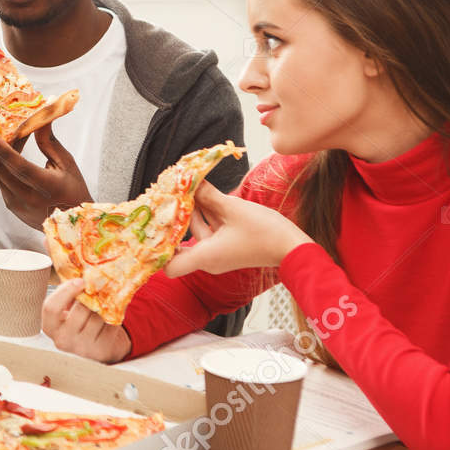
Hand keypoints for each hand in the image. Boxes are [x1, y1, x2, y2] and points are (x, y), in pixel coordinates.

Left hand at [0, 122, 91, 227]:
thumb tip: (38, 117)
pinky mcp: (11, 207)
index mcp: (49, 188)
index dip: (5, 152)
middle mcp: (31, 199)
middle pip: (2, 172)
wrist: (73, 221)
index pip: (22, 168)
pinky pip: (0, 182)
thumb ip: (49, 142)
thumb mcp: (66, 163)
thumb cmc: (74, 188)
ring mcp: (18, 205)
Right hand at [40, 279, 130, 361]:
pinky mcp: (100, 350)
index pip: (51, 307)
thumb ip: (68, 294)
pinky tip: (109, 319)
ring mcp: (82, 347)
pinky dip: (113, 317)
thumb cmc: (78, 321)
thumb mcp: (66, 310)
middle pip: (81, 309)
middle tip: (97, 291)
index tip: (80, 281)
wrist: (95, 346)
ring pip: (98, 316)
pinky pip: (111, 325)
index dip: (66, 291)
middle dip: (91, 298)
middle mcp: (63, 340)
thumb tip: (76, 267)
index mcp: (50, 327)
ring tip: (102, 307)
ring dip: (103, 307)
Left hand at [163, 183, 311, 277]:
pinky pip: (212, 231)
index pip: (169, 267)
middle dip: (177, 220)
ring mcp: (219, 253)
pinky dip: (207, 215)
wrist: (293, 247)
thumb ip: (208, 196)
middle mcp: (209, 259)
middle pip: (182, 243)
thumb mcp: (233, 209)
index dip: (160, 252)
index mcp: (205, 257)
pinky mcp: (229, 246)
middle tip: (170, 198)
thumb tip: (190, 182)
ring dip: (193, 212)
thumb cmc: (265, 233)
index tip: (155, 230)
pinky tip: (205, 194)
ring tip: (188, 188)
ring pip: (198, 232)